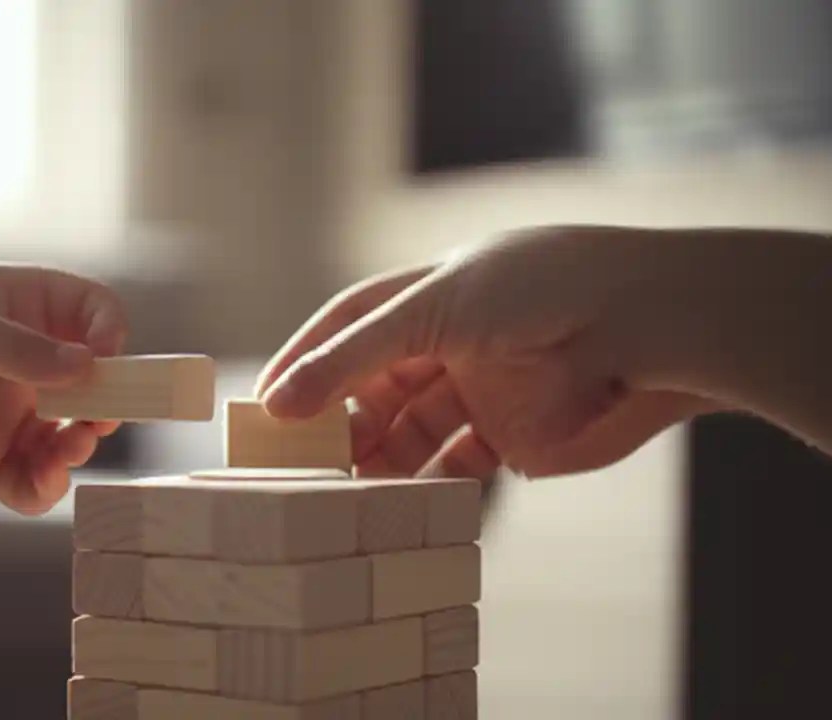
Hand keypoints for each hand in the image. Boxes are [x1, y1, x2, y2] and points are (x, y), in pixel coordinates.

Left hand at [0, 263, 127, 513]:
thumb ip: (22, 349)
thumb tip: (88, 367)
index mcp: (16, 305)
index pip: (87, 309)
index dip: (108, 330)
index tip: (110, 358)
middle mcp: (20, 358)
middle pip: (90, 380)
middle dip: (104, 401)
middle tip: (99, 421)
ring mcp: (6, 410)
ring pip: (66, 434)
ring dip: (77, 448)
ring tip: (65, 454)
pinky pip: (30, 478)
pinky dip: (44, 488)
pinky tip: (41, 485)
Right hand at [256, 227, 721, 478]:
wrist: (648, 327)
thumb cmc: (540, 289)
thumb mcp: (431, 310)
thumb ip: (351, 359)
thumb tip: (277, 403)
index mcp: (425, 296)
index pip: (345, 327)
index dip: (303, 362)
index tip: (261, 405)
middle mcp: (446, 343)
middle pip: (369, 389)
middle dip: (334, 424)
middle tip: (296, 465)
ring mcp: (476, 392)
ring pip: (405, 435)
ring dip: (373, 460)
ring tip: (340, 492)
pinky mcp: (509, 439)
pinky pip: (451, 470)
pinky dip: (424, 485)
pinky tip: (402, 498)